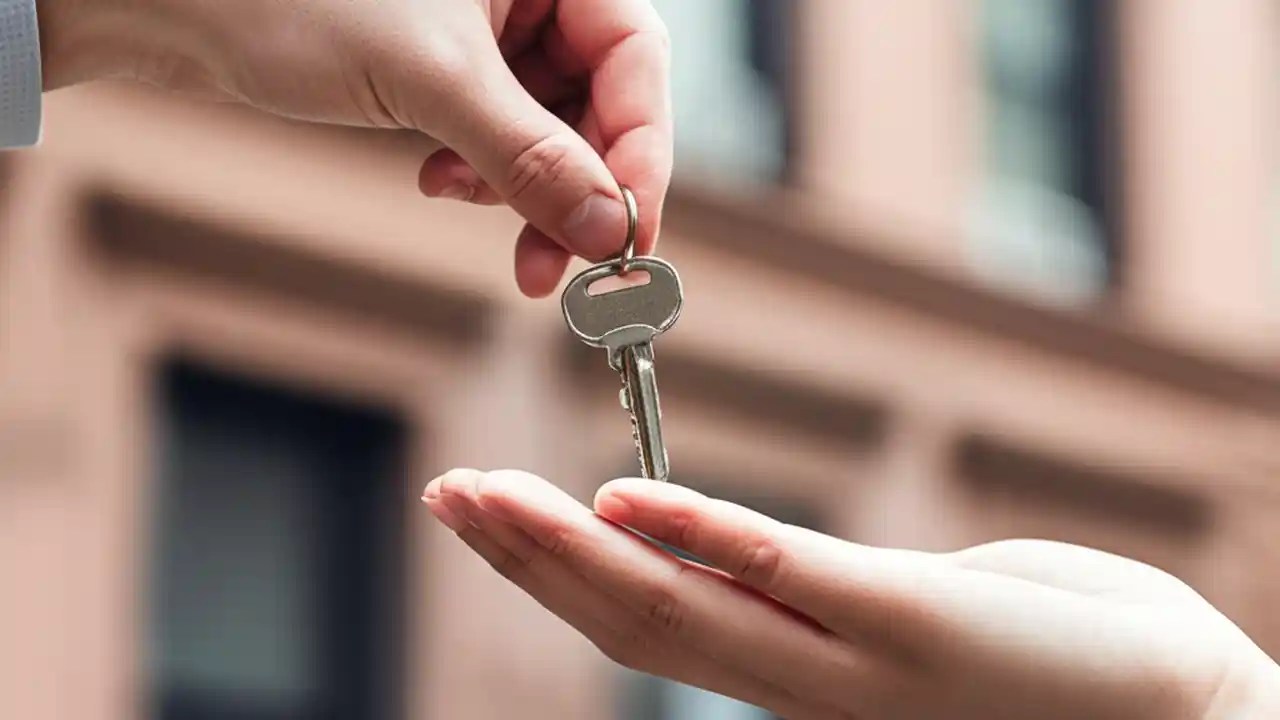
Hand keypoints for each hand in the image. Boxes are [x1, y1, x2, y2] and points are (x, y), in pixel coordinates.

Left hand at [38, 0, 671, 296]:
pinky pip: (501, 130)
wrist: (174, 4)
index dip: (641, 153)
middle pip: (600, 100)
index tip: (629, 235)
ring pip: (550, 126)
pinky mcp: (449, 65)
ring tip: (473, 207)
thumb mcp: (432, 79)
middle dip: (577, 185)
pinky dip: (482, 169)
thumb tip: (612, 229)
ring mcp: (488, 27)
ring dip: (524, 186)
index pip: (635, 58)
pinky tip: (438, 177)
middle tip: (559, 260)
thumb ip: (532, 155)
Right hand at [422, 469, 1279, 719]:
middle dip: (529, 561)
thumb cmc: (1061, 662)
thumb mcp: (914, 615)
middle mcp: (811, 688)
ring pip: (686, 616)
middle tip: (447, 494)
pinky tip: (625, 500)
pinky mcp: (919, 631)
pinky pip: (792, 583)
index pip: (656, 626)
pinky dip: (700, 540)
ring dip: (573, 554)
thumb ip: (827, 591)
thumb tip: (753, 553)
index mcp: (807, 676)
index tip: (492, 515)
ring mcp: (858, 667)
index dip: (557, 575)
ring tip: (487, 496)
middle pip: (639, 626)